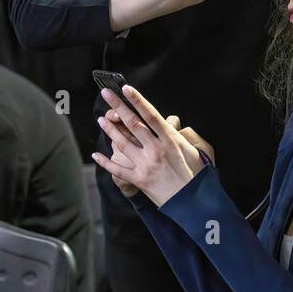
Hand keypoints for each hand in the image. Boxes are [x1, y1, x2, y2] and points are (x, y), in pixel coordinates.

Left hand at [91, 85, 207, 206]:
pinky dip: (105, 162)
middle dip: (118, 107)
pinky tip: (95, 155)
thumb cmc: (197, 175)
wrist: (192, 202)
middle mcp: (155, 150)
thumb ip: (185, 135)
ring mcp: (145, 165)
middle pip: (133, 124)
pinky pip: (118, 169)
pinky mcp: (139, 180)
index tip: (126, 89)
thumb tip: (174, 124)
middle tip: (106, 94)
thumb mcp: (197, 150)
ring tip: (100, 119)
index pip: (151, 115)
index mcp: (170, 140)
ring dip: (110, 130)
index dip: (137, 101)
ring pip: (122, 143)